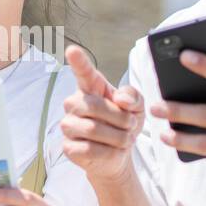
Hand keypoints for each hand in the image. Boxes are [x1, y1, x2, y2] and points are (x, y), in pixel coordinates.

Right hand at [59, 44, 145, 184]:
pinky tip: (110, 151)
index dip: (78, 61)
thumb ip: (133, 97)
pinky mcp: (68, 147)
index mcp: (91, 88)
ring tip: (123, 139)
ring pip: (93, 129)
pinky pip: (90, 149)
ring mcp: (68, 125)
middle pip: (96, 106)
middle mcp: (74, 103)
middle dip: (121, 119)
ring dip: (117, 137)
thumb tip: (121, 99)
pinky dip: (108, 153)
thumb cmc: (124, 125)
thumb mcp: (137, 107)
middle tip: (130, 126)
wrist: (118, 155)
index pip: (83, 72)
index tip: (72, 50)